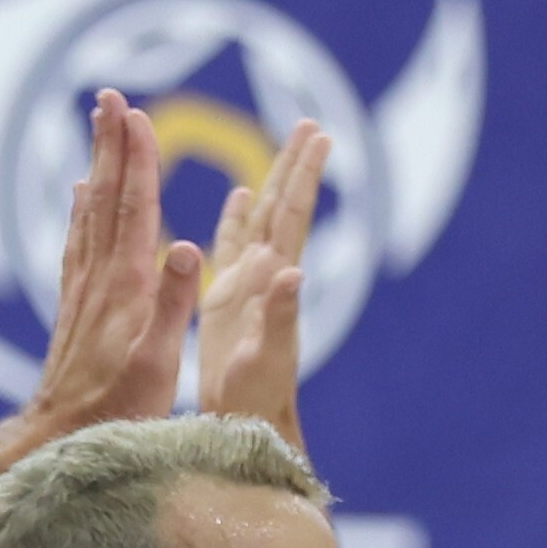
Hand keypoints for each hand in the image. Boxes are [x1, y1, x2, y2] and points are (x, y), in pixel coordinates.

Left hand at [18, 91, 201, 438]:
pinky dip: (81, 209)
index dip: (138, 160)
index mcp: (127, 287)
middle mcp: (102, 280)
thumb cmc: (117, 410)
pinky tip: (80, 192)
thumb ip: (173, 305)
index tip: (137, 115)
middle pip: (107, 197)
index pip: (136, 208)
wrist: (58, 439)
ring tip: (98, 125)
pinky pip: (78, 242)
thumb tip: (188, 246)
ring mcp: (84, 291)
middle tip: (109, 97)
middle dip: (111, 144)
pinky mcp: (76, 307)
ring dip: (97, 165)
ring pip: (91, 212)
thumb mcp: (158, 364)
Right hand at [194, 118, 329, 437]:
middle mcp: (265, 274)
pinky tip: (236, 197)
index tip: (319, 134)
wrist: (245, 424)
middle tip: (311, 123)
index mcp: (273, 278)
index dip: (303, 174)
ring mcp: (247, 285)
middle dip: (295, 164)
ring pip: (259, 220)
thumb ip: (279, 314)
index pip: (290, 214)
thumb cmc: (256, 396)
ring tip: (285, 146)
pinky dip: (234, 219)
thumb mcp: (266, 355)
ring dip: (270, 183)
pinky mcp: (227, 299)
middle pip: (281, 206)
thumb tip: (291, 272)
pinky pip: (230, 247)